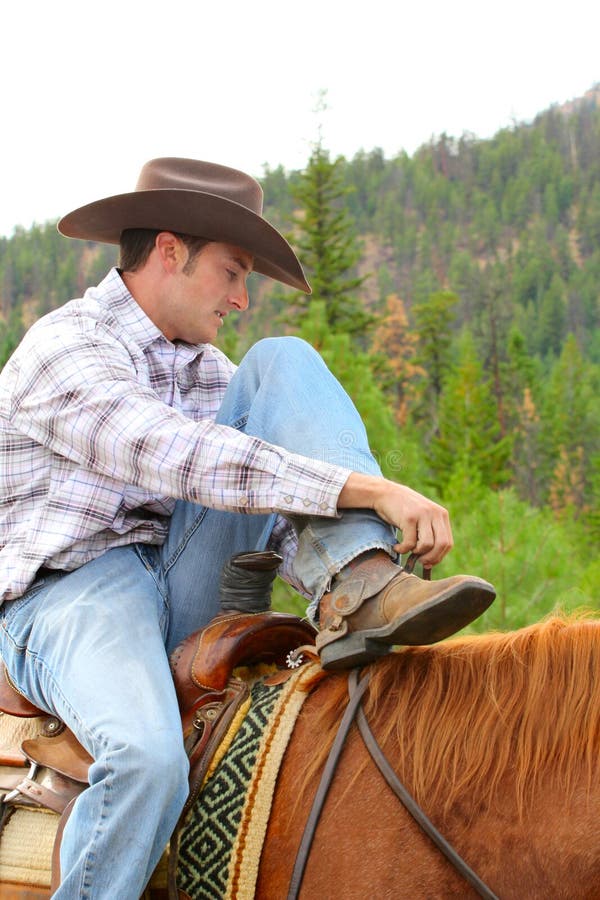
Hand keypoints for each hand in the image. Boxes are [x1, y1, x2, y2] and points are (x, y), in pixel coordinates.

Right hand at [337, 473, 452, 568]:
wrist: (385, 493)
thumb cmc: (403, 510)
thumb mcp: (422, 518)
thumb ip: (430, 534)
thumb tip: (431, 563)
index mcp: (441, 514)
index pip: (448, 543)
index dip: (439, 556)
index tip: (429, 563)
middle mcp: (434, 513)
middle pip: (441, 545)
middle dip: (431, 558)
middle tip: (420, 562)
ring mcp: (422, 515)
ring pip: (426, 545)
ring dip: (416, 553)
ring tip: (407, 549)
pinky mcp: (409, 518)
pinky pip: (410, 543)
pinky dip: (402, 549)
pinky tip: (396, 546)